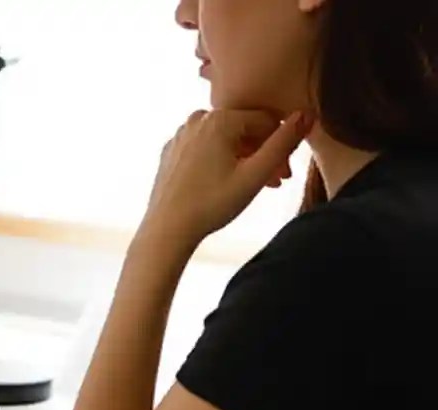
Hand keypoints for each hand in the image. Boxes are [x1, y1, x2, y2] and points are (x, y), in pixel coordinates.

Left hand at [142, 108, 313, 243]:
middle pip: (245, 130)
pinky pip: (205, 148)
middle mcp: (197, 119)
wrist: (167, 229)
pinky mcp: (171, 151)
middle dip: (264, 153)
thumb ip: (283, 143)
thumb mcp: (255, 174)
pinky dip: (221, 160)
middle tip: (276, 181)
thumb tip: (306, 115)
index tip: (286, 173)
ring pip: (225, 139)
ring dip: (245, 158)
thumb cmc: (211, 204)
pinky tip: (229, 182)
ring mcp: (181, 134)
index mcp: (219, 119)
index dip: (282, 145)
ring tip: (256, 185)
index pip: (267, 121)